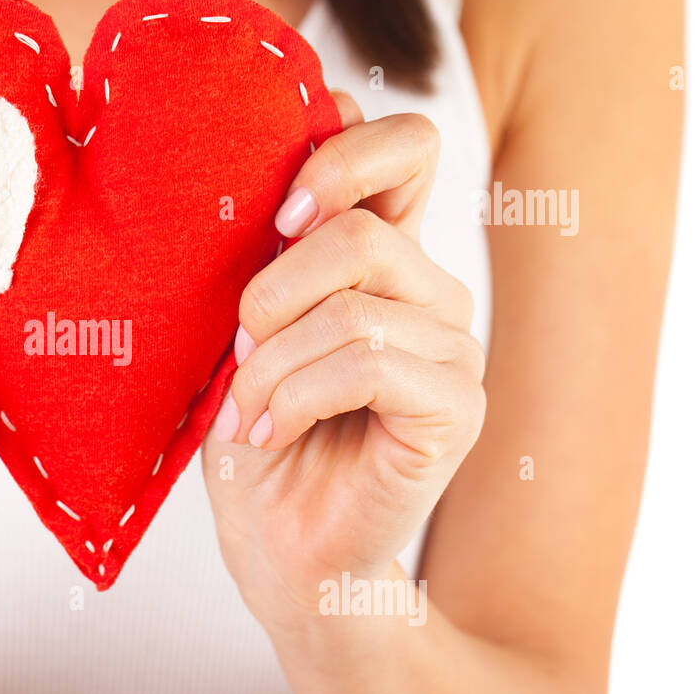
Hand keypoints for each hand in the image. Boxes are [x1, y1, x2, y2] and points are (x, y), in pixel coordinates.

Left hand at [203, 96, 485, 633]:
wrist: (276, 545)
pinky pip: (369, 364)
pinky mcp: (457, 406)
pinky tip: (271, 432)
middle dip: (271, 291)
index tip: (270, 222)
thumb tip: (279, 194)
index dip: (338, 155)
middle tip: (237, 351)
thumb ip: (270, 259)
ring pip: (354, 305)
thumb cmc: (252, 435)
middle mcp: (427, 290)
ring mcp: (452, 347)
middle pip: (362, 229)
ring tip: (246, 411)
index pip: (405, 147)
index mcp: (380, 256)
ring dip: (272, 363)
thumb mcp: (242, 332)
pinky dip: (297, 397)